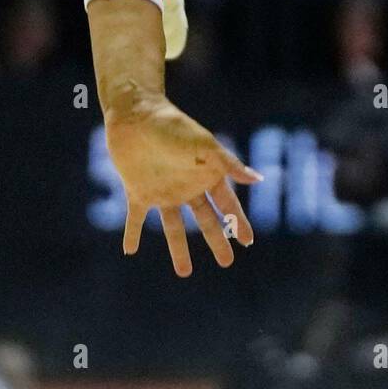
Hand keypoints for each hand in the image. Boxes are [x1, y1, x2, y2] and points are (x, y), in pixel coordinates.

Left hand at [105, 95, 260, 275]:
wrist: (136, 115)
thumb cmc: (173, 125)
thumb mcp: (204, 145)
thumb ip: (228, 164)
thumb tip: (258, 179)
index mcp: (205, 175)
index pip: (226, 204)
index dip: (237, 223)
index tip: (248, 242)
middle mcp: (186, 186)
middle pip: (205, 220)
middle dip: (217, 240)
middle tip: (227, 263)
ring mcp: (163, 191)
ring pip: (173, 227)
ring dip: (178, 249)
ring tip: (184, 273)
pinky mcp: (138, 191)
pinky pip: (135, 218)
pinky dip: (131, 234)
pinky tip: (129, 250)